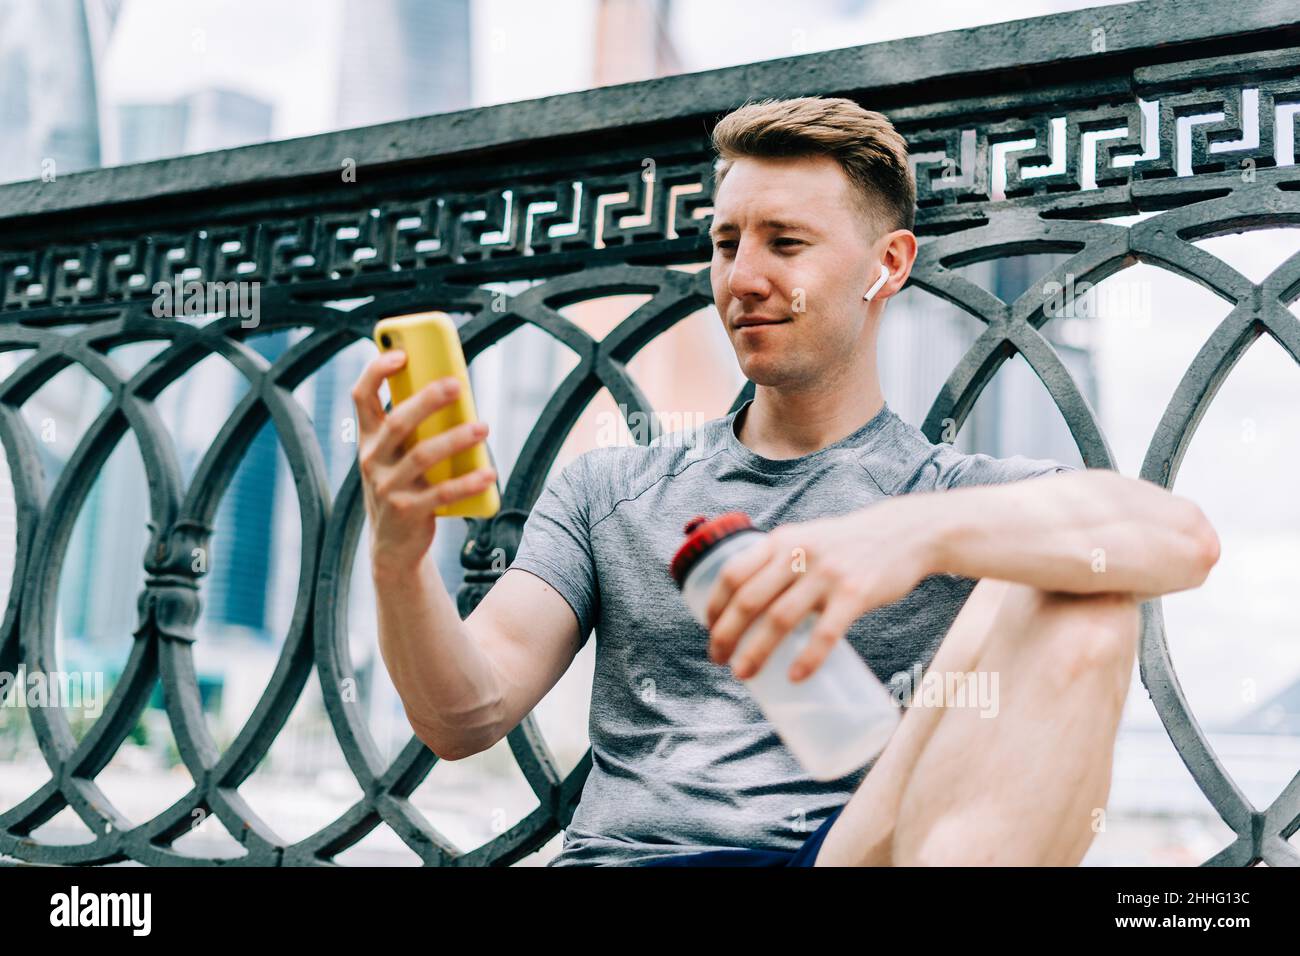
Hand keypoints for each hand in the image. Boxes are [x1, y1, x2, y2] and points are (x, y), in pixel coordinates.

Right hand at [351, 349, 496, 576]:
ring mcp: (387, 487)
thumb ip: (415, 428)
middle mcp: (372, 460)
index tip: (401, 353)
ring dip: (455, 439)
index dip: (377, 371)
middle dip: (427, 400)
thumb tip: (455, 392)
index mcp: (369, 439)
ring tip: (483, 427)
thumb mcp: (398, 456)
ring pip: (422, 456)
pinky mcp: (406, 512)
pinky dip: (467, 482)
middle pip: (398, 422)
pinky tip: (489, 472)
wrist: (392, 545)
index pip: (361, 396)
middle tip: (457, 384)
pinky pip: (441, 493)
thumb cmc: (403, 487)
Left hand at [704, 498, 939, 682]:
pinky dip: (807, 658)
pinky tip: (795, 677)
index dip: (715, 605)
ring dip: (756, 651)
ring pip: (780, 619)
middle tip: (718, 660)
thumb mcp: (806, 539)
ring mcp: (827, 574)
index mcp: (781, 541)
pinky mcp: (855, 594)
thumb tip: (749, 606)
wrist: (905, 532)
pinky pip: (826, 632)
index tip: (709, 629)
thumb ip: (780, 563)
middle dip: (726, 634)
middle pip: (749, 600)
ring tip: (743, 673)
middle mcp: (799, 553)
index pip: (733, 573)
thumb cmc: (847, 545)